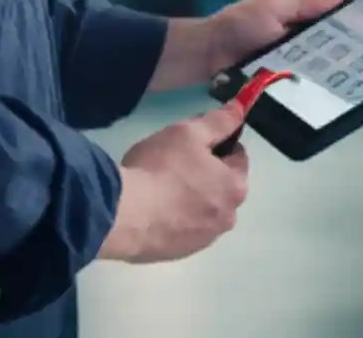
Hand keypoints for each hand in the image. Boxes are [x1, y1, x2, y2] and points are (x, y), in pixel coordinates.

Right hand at [98, 102, 250, 263]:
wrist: (122, 215)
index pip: (238, 157)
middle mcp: (227, 218)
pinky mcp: (178, 254)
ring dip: (190, 199)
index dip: (218, 144)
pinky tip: (151, 210)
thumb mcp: (189, 133)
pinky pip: (182, 229)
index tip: (194, 142)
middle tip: (173, 163)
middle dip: (205, 174)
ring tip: (159, 188)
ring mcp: (203, 240)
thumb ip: (219, 121)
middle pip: (221, 186)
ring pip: (203, 210)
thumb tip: (240, 108)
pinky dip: (174, 219)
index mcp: (236, 188)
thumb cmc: (160, 168)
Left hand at [149, 0, 344, 90]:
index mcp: (298, 22)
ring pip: (316, 72)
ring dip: (328, 75)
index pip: (332, 26)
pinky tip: (326, 94)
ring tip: (354, 81)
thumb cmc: (237, 25)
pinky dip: (309, 90)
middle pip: (329, 52)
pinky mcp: (279, 86)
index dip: (351, 29)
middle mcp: (297, 45)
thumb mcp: (274, 6)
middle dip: (346, 56)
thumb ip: (306, 3)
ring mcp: (288, 66)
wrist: (206, 55)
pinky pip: (299, 88)